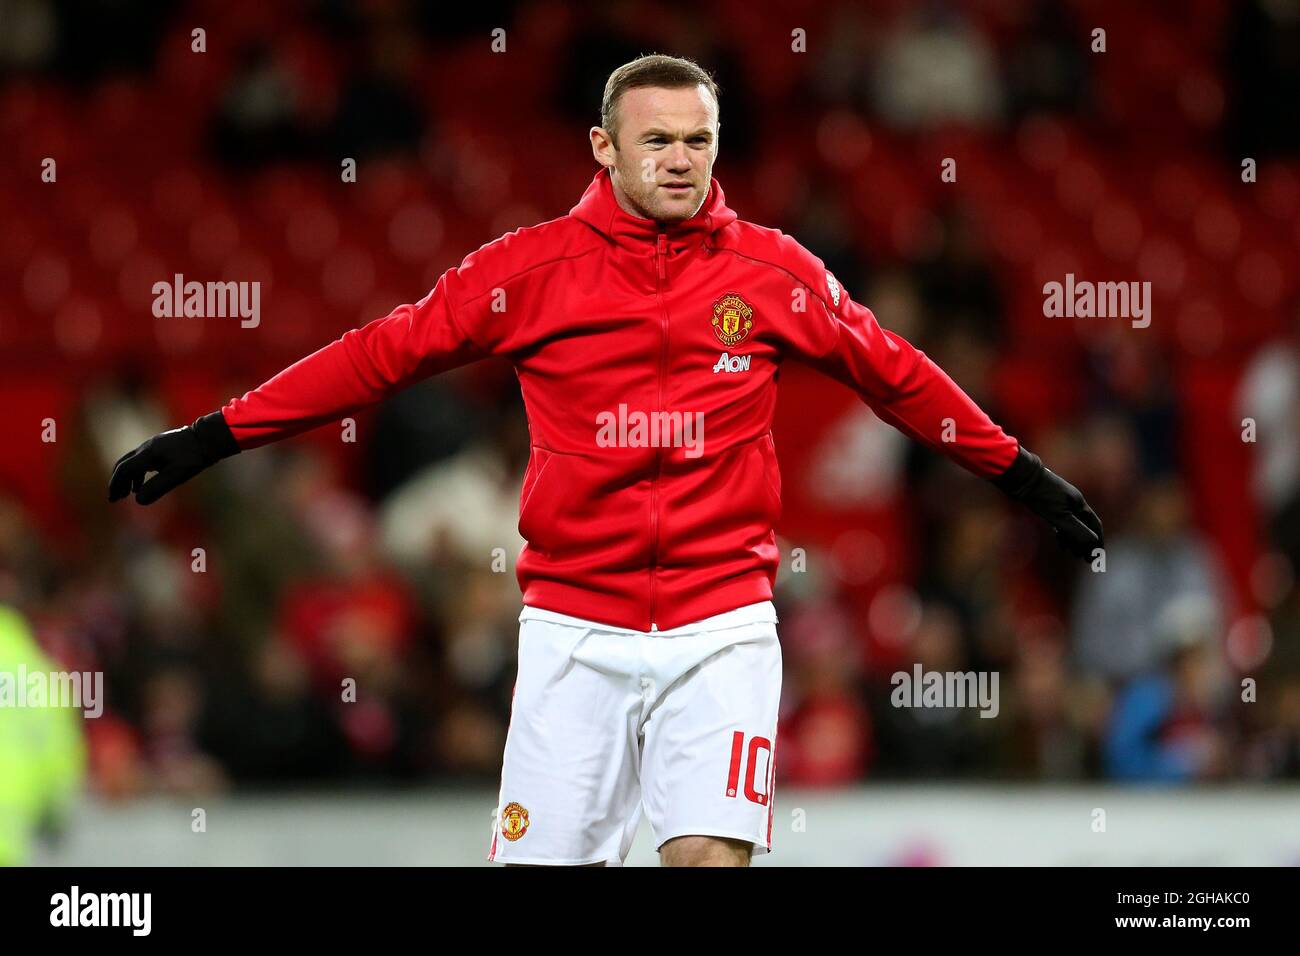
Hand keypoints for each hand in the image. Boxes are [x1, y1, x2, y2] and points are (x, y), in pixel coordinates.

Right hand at [108, 411, 239, 504]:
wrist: (209, 438)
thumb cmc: (195, 457)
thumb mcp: (177, 475)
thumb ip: (157, 487)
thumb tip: (138, 501)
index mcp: (148, 453)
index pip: (124, 470)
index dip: (116, 485)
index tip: (113, 499)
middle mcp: (146, 447)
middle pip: (123, 464)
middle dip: (118, 481)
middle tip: (116, 497)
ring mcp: (153, 445)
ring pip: (132, 462)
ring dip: (128, 478)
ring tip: (129, 493)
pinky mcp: (161, 446)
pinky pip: (142, 460)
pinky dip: (138, 473)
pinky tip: (143, 483)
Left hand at [991, 446, 1103, 559]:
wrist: (1021, 478)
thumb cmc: (1040, 496)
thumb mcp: (1059, 516)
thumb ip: (1076, 530)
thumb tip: (1094, 542)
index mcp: (1079, 503)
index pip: (1094, 525)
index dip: (1098, 541)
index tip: (1099, 556)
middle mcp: (1073, 502)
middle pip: (1084, 526)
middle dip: (1086, 543)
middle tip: (1086, 560)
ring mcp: (1061, 502)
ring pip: (1072, 524)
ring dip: (1074, 540)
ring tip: (1073, 554)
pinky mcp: (1049, 503)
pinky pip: (1061, 521)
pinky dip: (1062, 533)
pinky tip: (1060, 542)